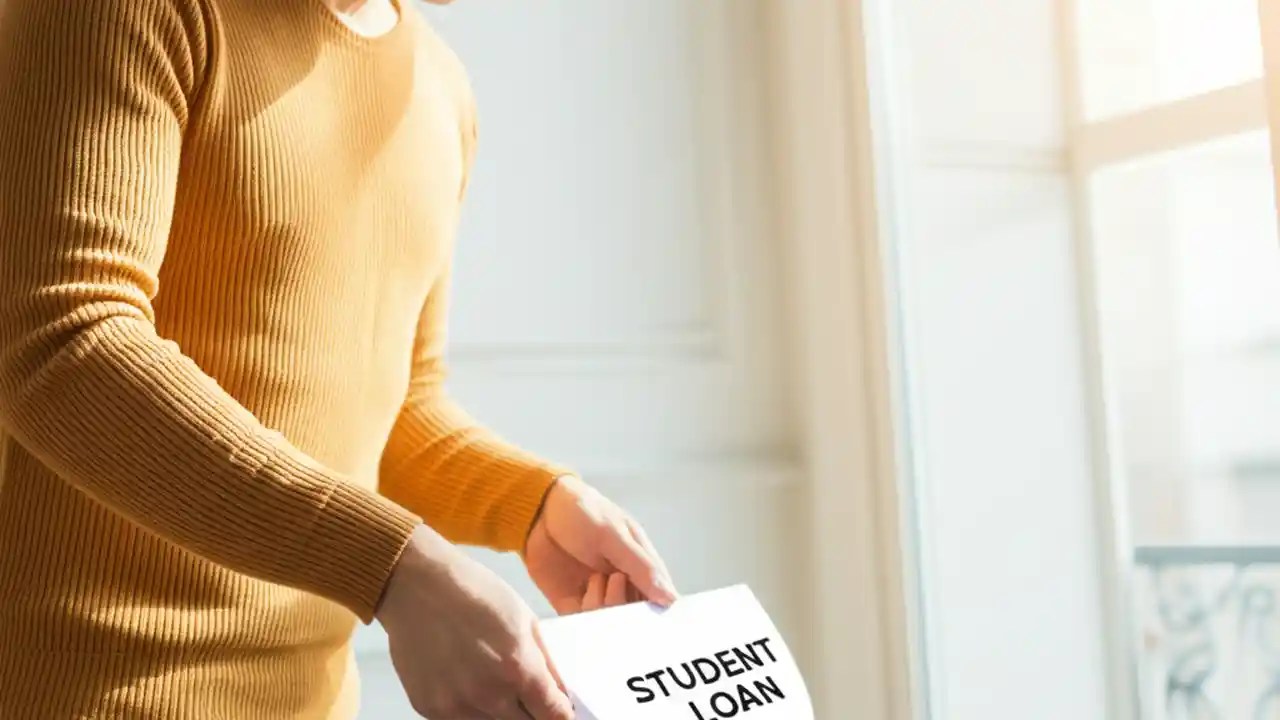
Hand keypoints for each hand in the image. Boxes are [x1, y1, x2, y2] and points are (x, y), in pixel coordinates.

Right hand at [377, 524, 573, 719]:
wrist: (416, 586)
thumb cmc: (473, 592)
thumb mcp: (525, 618)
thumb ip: (546, 663)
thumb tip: (560, 694)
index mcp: (519, 669)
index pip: (556, 716)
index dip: (560, 712)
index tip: (558, 706)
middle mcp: (490, 695)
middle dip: (531, 712)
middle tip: (525, 693)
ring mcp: (457, 706)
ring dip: (501, 712)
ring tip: (490, 680)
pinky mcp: (430, 709)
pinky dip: (471, 710)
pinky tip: (465, 682)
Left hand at [525, 476, 677, 614]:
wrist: (536, 510)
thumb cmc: (582, 513)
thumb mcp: (614, 536)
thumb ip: (641, 567)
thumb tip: (671, 598)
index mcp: (640, 566)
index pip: (660, 598)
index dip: (660, 611)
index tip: (657, 618)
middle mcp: (622, 584)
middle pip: (636, 615)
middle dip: (629, 609)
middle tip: (617, 585)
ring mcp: (597, 595)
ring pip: (610, 622)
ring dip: (605, 605)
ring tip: (595, 580)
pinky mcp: (571, 603)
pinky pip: (583, 623)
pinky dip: (585, 616)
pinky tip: (583, 593)